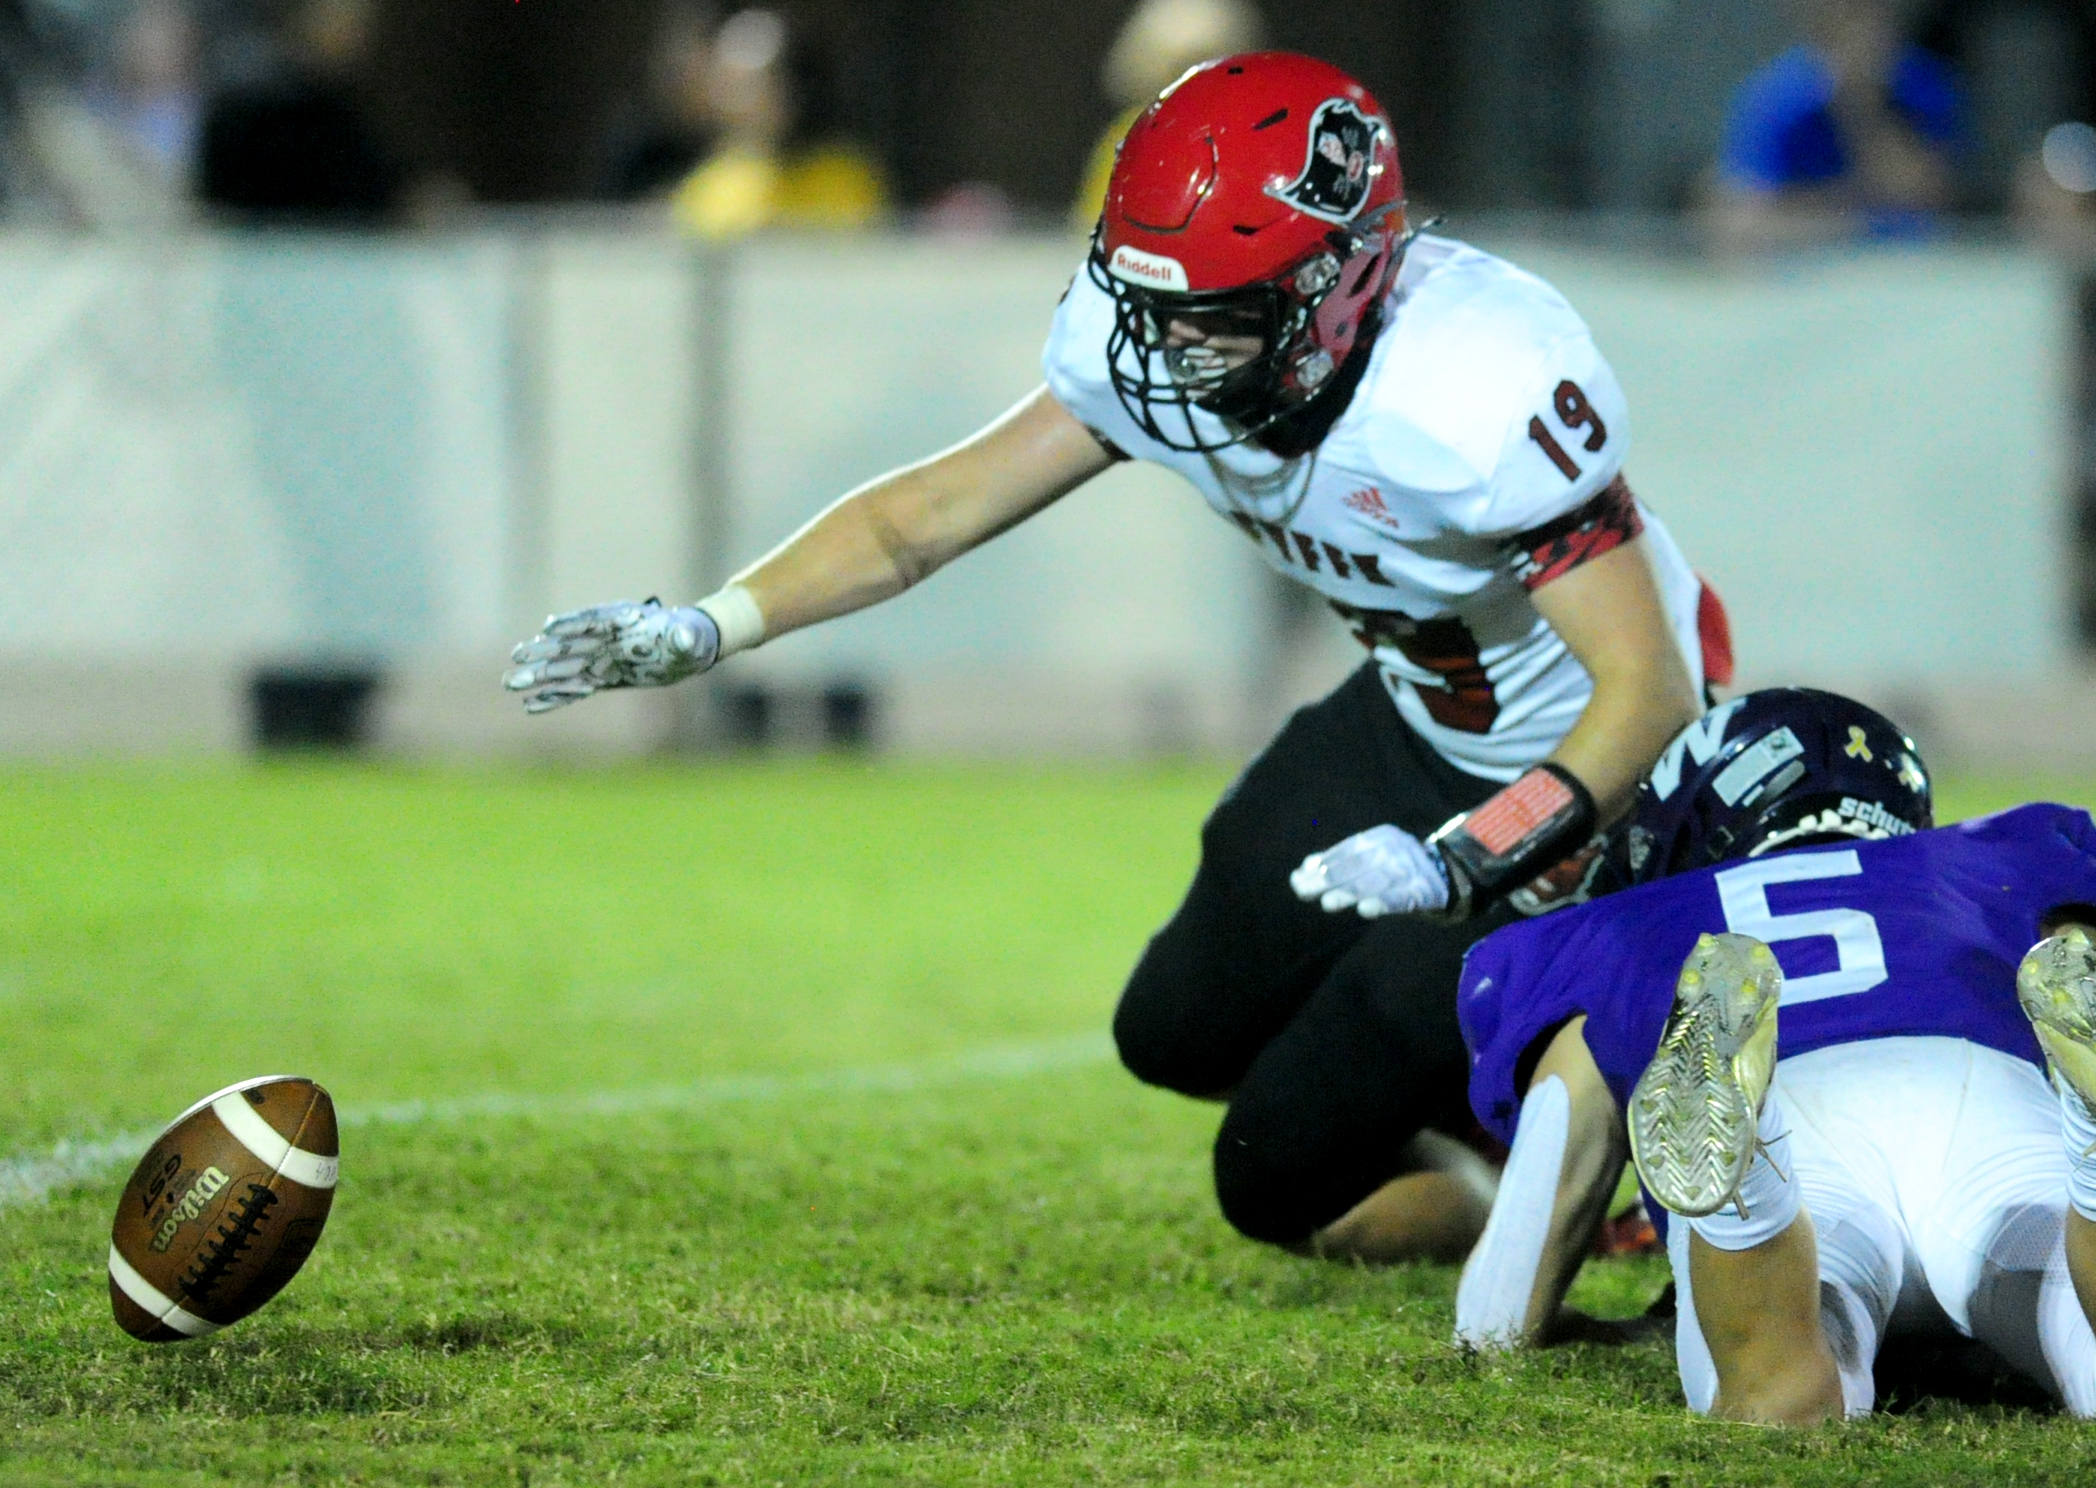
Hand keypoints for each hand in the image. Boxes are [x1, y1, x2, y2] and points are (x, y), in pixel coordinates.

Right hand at [504, 599, 719, 713]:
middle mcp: (605, 640)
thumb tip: (684, 638)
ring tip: (510, 682)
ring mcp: (601, 660)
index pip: (594, 620)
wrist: (687, 648)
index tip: (550, 627)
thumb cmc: (689, 638)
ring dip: (540, 676)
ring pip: (565, 669)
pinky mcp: (603, 679)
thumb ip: (684, 638)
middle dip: (544, 651)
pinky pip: (575, 690)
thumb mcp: (690, 638)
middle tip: (516, 655)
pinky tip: (531, 705)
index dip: (573, 623)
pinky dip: (555, 697)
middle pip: (570, 645)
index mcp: (623, 622)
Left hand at [1289, 824, 1449, 917]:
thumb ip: (1338, 861)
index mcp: (1379, 837)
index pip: (1346, 851)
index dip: (1321, 865)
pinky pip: (1401, 897)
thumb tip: (1304, 868)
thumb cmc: (1398, 867)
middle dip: (1328, 879)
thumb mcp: (1371, 857)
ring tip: (1327, 903)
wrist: (1448, 873)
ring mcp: (1410, 869)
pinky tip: (1365, 910)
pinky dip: (1383, 903)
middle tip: (1304, 891)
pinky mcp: (1424, 891)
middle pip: (1356, 865)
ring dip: (1350, 892)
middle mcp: (1394, 849)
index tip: (1297, 880)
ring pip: (1375, 881)